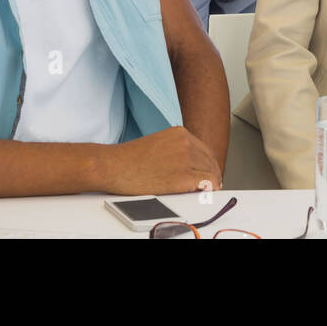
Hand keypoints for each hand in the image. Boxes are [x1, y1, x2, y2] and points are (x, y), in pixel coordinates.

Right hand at [98, 127, 222, 194]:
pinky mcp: (182, 176)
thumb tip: (190, 163)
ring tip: (208, 190)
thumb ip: (176, 148)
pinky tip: (207, 192)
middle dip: (212, 173)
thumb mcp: (159, 143)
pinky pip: (206, 183)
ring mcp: (185, 159)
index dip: (209, 163)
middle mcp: (185, 142)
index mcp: (180, 133)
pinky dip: (209, 188)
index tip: (210, 172)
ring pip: (211, 172)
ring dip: (212, 182)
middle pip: (210, 160)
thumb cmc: (129, 159)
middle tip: (213, 184)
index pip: (204, 149)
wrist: (113, 165)